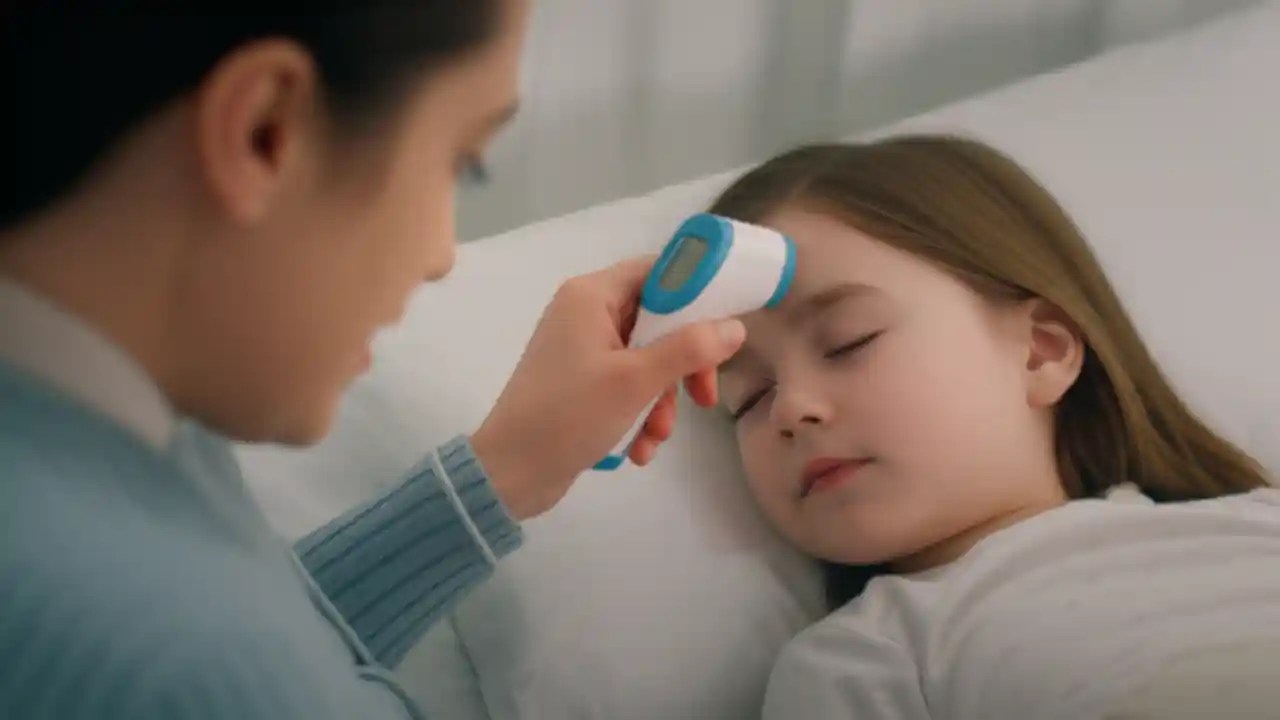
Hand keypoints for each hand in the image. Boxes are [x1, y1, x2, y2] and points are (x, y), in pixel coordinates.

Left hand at [470, 255, 746, 520]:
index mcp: (591, 295)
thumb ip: (689, 349)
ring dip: (661, 401)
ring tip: (656, 437)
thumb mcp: (636, 381)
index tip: (723, 326)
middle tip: (703, 397)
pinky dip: (639, 414)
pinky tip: (639, 449)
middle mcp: (585, 313)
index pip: (658, 270)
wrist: (510, 473)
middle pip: (658, 320)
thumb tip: (735, 327)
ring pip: (647, 360)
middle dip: (682, 366)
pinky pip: (626, 385)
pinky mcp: (580, 383)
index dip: (696, 293)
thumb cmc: (569, 416)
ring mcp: (581, 349)